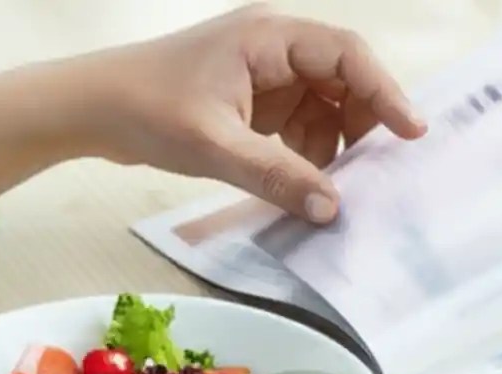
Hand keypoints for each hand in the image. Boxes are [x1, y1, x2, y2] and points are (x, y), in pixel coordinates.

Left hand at [0, 3, 425, 221]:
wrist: (90, 109)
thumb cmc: (144, 106)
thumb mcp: (215, 145)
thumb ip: (276, 175)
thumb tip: (331, 207)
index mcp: (269, 37)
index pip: (347, 55)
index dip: (386, 91)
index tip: (411, 133)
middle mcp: (275, 49)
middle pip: (346, 81)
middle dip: (364, 126)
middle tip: (377, 173)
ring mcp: (267, 77)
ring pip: (328, 108)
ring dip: (337, 147)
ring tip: (340, 187)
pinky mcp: (257, 104)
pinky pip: (304, 127)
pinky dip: (312, 156)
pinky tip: (308, 186)